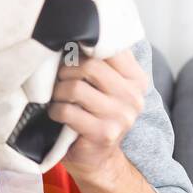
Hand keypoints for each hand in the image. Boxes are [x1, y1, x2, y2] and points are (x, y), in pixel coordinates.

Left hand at [48, 47, 149, 183]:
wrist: (98, 159)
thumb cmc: (94, 115)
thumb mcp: (104, 85)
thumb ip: (100, 61)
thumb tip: (77, 32)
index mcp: (136, 79)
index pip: (109, 48)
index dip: (83, 48)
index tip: (72, 55)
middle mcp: (133, 96)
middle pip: (89, 65)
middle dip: (66, 71)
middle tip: (60, 80)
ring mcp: (121, 116)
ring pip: (75, 88)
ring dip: (58, 93)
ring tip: (59, 99)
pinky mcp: (104, 133)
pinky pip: (67, 111)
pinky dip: (56, 111)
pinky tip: (58, 115)